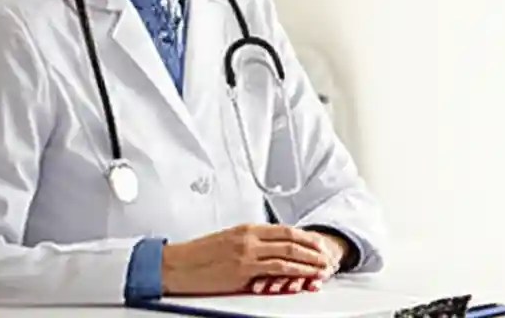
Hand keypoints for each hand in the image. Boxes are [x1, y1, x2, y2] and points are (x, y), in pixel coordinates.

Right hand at [162, 224, 332, 295]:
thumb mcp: (227, 242)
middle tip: (328, 256)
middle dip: (313, 248)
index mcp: (247, 229)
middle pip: (291, 239)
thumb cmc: (198, 256)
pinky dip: (296, 272)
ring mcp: (247, 253)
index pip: (284, 229)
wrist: (176, 265)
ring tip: (323, 267)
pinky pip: (276, 269)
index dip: (305, 237)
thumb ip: (249, 243)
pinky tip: (305, 276)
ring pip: (289, 253)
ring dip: (310, 261)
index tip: (318, 244)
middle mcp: (250, 238)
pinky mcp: (243, 270)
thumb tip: (268, 250)